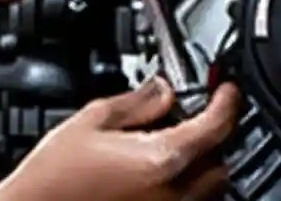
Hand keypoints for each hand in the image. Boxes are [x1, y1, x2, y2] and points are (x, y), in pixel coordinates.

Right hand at [0, 79, 243, 200]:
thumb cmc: (53, 177)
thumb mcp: (89, 121)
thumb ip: (135, 102)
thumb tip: (162, 90)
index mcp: (161, 158)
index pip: (216, 125)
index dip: (227, 101)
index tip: (227, 90)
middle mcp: (175, 192)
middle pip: (221, 160)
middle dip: (211, 136)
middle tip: (189, 116)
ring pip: (212, 187)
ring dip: (202, 164)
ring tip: (168, 146)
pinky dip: (186, 187)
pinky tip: (156, 175)